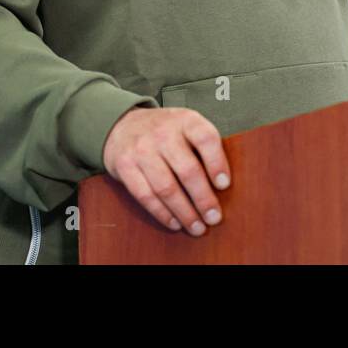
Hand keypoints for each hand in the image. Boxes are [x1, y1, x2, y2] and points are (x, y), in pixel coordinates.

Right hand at [101, 105, 230, 235]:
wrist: (123, 125)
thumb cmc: (165, 131)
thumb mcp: (186, 126)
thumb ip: (203, 148)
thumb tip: (222, 186)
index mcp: (185, 120)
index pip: (205, 138)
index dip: (217, 163)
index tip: (224, 185)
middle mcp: (163, 132)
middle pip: (187, 169)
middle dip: (203, 199)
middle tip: (214, 218)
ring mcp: (142, 149)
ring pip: (166, 188)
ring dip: (184, 212)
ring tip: (197, 227)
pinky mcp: (125, 166)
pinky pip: (145, 195)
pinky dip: (162, 213)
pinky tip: (175, 223)